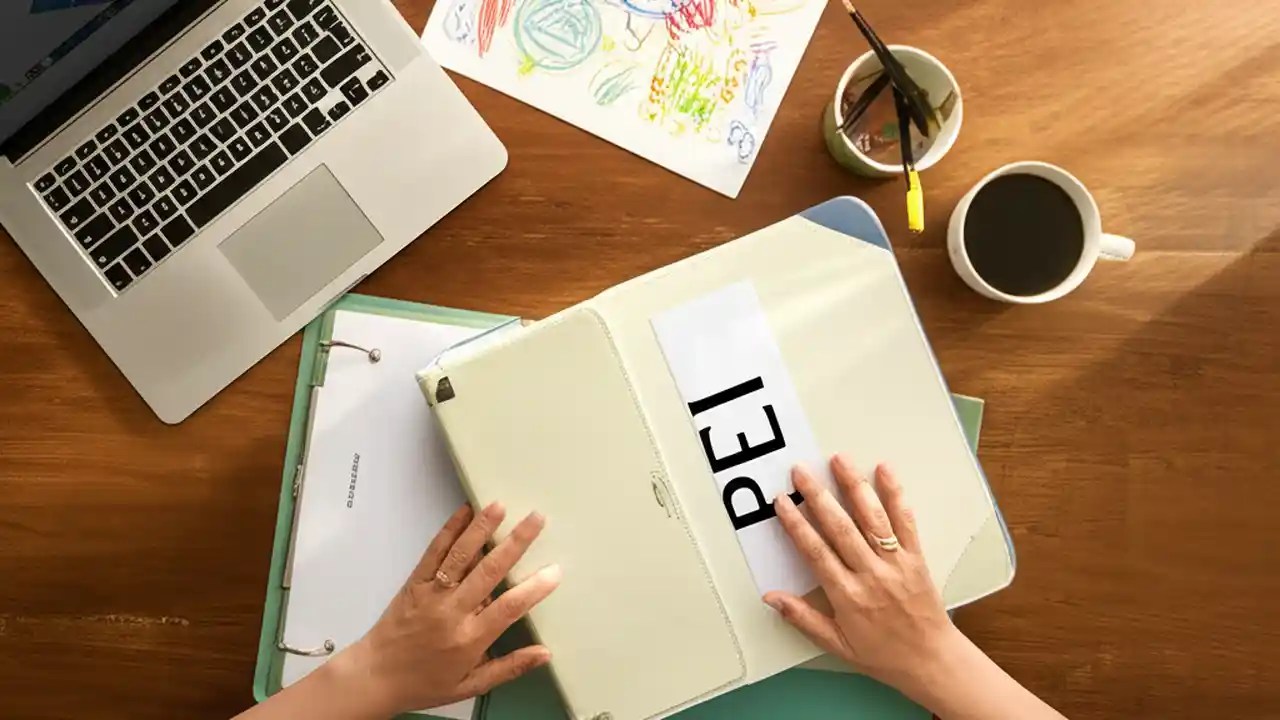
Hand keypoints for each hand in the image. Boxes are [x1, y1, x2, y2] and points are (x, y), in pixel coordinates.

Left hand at [334, 502, 561, 716]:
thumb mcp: (471, 685)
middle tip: (537, 519)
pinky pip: (433, 552)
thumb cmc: (424, 683)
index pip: (509, 608)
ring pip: (460, 555)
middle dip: (516, 543)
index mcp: (469, 639)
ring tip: (500, 505)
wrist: (376, 677)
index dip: (534, 588)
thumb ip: (509, 668)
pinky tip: (464, 512)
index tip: (555, 571)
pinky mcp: (415, 582)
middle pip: (489, 571)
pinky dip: (449, 530)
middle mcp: (452, 612)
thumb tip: (544, 653)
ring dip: (481, 528)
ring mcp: (431, 593)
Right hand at [763, 455, 960, 691]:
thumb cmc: (882, 655)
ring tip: (839, 460)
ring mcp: (896, 564)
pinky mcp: (917, 557)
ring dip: (854, 486)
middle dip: (818, 496)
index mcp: (848, 596)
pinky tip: (885, 471)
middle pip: (840, 528)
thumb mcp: (836, 645)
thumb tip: (770, 597)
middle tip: (800, 471)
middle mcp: (871, 575)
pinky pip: (906, 521)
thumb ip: (802, 618)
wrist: (932, 661)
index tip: (781, 502)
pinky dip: (896, 494)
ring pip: (872, 518)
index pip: (816, 552)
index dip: (796, 524)